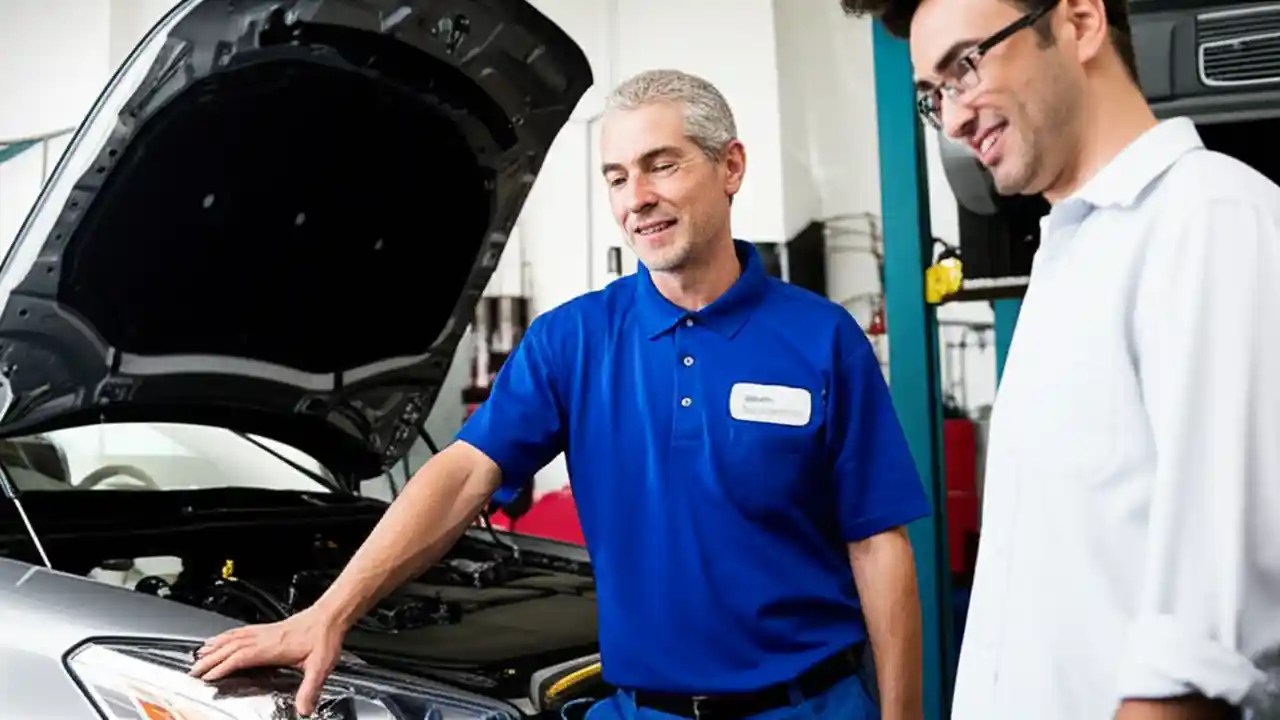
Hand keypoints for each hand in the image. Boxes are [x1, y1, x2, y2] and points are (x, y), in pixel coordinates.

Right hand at [189, 605, 346, 715]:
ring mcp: (265, 632)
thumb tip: (304, 709)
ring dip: (215, 646)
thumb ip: (310, 688)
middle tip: (193, 671)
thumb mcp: (320, 666)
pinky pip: (241, 631)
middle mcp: (264, 637)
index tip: (207, 677)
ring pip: (233, 637)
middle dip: (210, 659)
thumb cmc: (324, 637)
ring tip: (199, 654)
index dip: (222, 667)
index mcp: (272, 647)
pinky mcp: (268, 629)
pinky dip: (226, 636)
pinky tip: (222, 639)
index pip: (240, 657)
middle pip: (230, 647)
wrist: (330, 616)